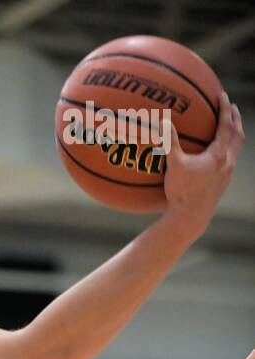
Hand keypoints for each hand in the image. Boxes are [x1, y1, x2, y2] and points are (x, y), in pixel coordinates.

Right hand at [163, 92, 243, 232]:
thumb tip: (163, 120)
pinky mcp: (223, 185)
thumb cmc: (182, 193)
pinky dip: (228, 150)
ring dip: (234, 135)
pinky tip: (218, 153)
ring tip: (229, 128)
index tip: (223, 95)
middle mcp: (227, 163)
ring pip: (236, 149)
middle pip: (237, 135)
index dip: (225, 109)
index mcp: (218, 155)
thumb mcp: (174, 166)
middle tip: (232, 108)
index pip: (226, 125)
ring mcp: (227, 175)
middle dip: (236, 119)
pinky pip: (230, 161)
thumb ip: (170, 142)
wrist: (191, 219)